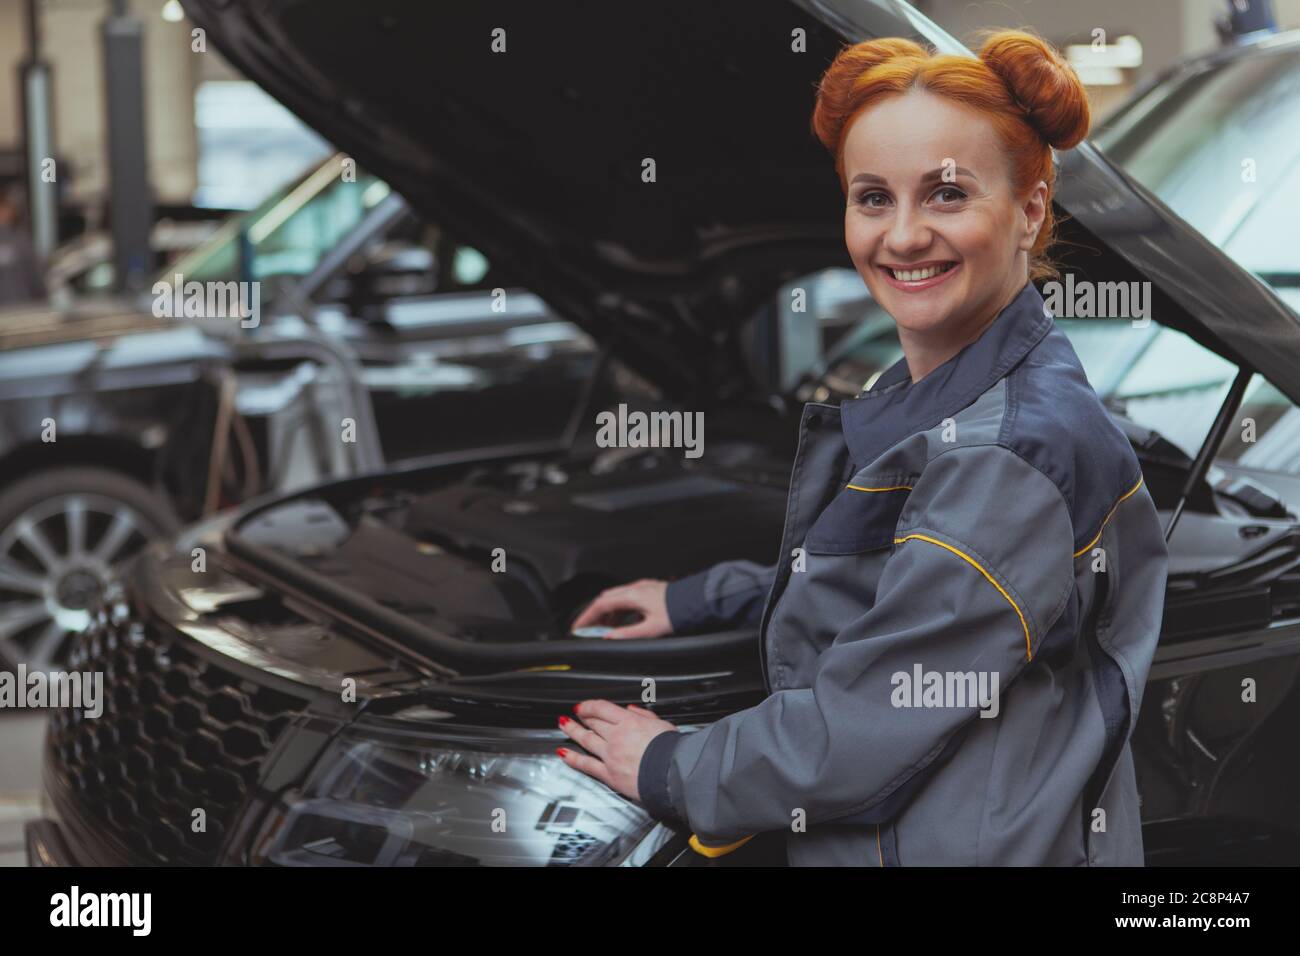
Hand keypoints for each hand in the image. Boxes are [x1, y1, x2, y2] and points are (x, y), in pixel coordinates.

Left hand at [557, 700, 677, 800]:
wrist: (674, 774)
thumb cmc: (673, 751)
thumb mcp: (662, 724)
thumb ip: (644, 716)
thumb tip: (632, 710)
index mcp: (630, 722)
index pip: (602, 709)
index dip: (590, 705)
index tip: (584, 706)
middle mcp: (617, 737)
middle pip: (593, 723)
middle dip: (582, 717)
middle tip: (575, 715)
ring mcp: (610, 755)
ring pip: (586, 739)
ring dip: (572, 730)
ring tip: (564, 725)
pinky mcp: (609, 774)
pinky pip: (586, 764)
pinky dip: (573, 758)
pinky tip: (564, 754)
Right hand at [571, 578, 671, 638]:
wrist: (700, 600)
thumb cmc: (680, 612)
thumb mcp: (652, 629)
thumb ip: (628, 634)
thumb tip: (610, 638)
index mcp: (633, 595)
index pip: (601, 605)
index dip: (587, 617)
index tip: (577, 628)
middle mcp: (636, 588)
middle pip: (606, 600)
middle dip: (594, 615)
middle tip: (588, 630)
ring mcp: (643, 588)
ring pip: (617, 599)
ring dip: (608, 613)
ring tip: (604, 630)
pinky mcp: (650, 591)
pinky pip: (627, 599)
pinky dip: (620, 611)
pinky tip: (623, 622)